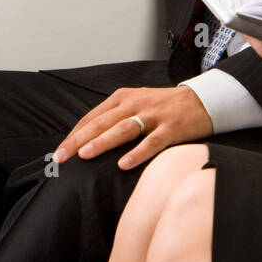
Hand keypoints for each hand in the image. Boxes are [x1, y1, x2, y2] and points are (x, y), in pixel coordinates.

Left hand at [52, 85, 212, 170]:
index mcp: (122, 98)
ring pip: (123, 129)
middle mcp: (135, 104)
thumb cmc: (164, 107)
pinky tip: (124, 164)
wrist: (202, 101)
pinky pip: (152, 142)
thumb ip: (114, 118)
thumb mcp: (136, 105)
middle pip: (101, 123)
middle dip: (78, 141)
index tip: (59, 152)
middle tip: (61, 157)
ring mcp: (153, 115)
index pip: (92, 118)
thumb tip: (87, 141)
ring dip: (102, 142)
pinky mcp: (171, 128)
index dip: (74, 135)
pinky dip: (137, 153)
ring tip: (85, 155)